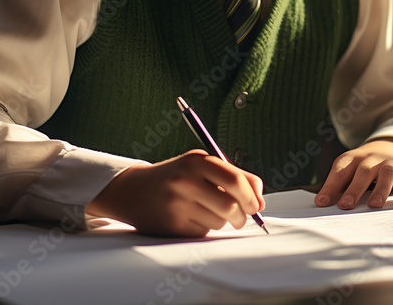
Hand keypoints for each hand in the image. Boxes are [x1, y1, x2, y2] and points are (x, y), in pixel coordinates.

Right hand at [85, 149, 264, 236]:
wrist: (132, 190)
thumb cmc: (176, 176)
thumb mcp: (200, 166)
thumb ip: (232, 176)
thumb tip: (260, 199)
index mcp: (196, 161)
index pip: (235, 179)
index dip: (251, 195)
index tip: (256, 205)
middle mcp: (185, 180)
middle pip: (231, 205)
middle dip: (243, 215)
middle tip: (243, 218)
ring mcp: (177, 204)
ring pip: (219, 221)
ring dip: (222, 221)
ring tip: (207, 211)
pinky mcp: (172, 225)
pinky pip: (203, 231)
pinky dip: (204, 227)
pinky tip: (190, 218)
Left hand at [314, 138, 392, 209]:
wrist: (390, 147)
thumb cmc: (363, 167)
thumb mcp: (348, 170)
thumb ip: (335, 185)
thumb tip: (320, 203)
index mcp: (353, 158)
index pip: (340, 169)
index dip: (330, 186)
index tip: (322, 203)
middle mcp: (373, 159)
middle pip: (363, 171)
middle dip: (354, 189)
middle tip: (345, 205)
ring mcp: (392, 163)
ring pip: (387, 173)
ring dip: (381, 189)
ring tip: (374, 205)